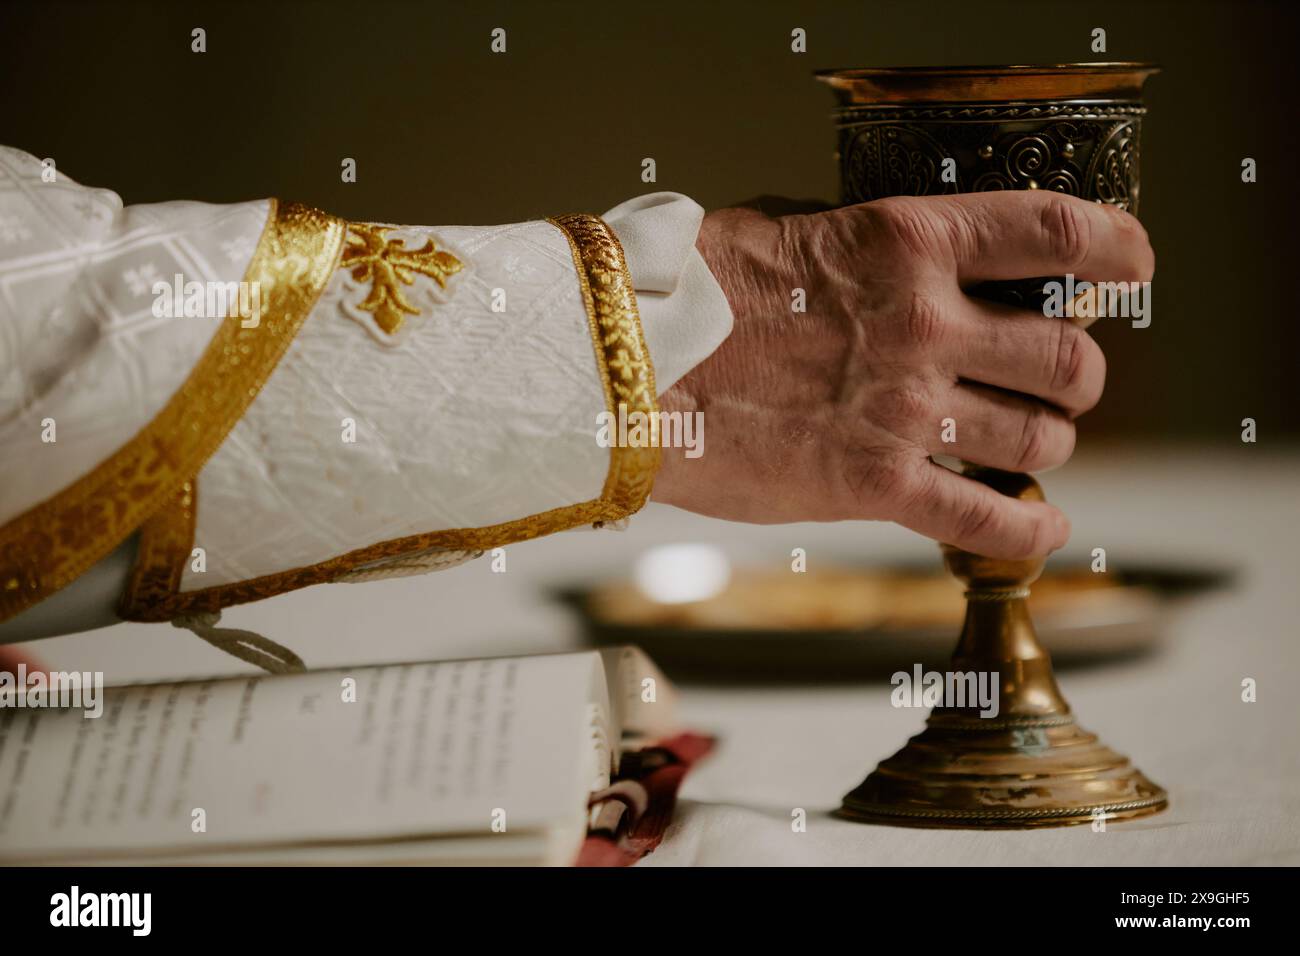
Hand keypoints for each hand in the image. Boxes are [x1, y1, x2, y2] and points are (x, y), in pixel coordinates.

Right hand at [651, 191, 1153, 558]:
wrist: (624, 370)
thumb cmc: (689, 292)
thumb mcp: (788, 229)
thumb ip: (867, 248)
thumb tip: (914, 262)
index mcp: (907, 245)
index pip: (1055, 234)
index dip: (1116, 251)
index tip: (1130, 265)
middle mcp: (924, 325)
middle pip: (1067, 360)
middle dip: (1077, 378)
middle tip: (1059, 384)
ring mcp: (904, 410)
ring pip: (1039, 440)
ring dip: (1046, 445)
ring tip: (1024, 446)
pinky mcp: (874, 486)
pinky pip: (989, 520)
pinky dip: (1029, 533)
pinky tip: (1038, 530)